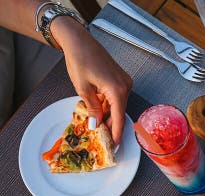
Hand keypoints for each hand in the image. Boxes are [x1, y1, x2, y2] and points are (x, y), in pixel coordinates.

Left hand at [53, 18, 132, 145]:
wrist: (79, 40)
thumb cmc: (80, 60)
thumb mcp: (83, 88)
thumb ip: (92, 109)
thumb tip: (96, 125)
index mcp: (118, 90)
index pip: (119, 118)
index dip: (116, 134)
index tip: (114, 146)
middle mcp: (125, 86)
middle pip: (119, 112)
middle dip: (110, 125)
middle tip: (102, 139)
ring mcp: (124, 81)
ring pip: (117, 105)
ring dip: (108, 115)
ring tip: (97, 126)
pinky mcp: (119, 78)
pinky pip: (116, 97)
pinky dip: (109, 105)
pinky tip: (99, 112)